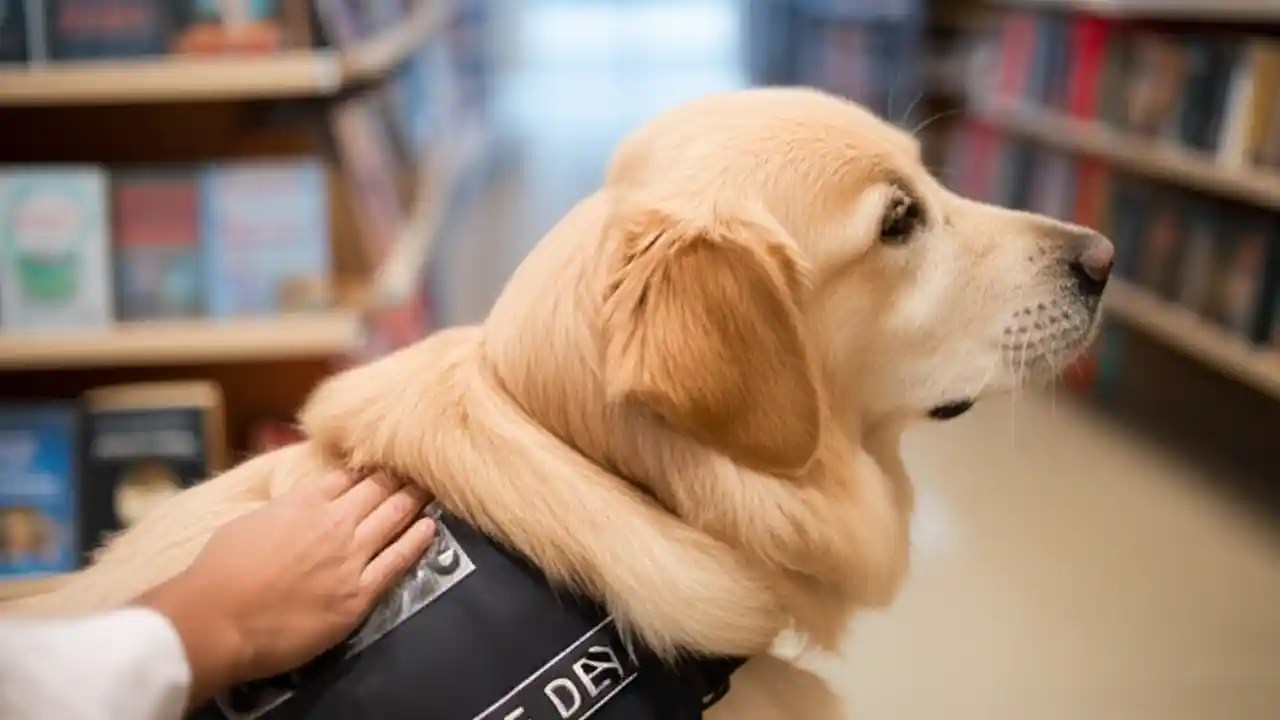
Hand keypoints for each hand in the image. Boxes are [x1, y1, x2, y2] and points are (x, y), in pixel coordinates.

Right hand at [139, 471, 434, 705]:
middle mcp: (334, 522)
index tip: (380, 466)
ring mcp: (351, 557)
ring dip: (414, 501)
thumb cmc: (218, 573)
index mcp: (303, 502)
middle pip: (378, 491)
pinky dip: (418, 541)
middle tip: (418, 471)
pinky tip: (430, 529)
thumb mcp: (248, 522)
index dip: (366, 471)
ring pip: (394, 518)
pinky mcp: (359, 594)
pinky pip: (398, 560)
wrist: (217, 620)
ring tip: (430, 491)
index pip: (346, 477)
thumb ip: (280, 512)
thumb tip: (291, 510)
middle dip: (399, 479)